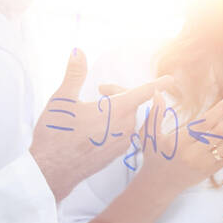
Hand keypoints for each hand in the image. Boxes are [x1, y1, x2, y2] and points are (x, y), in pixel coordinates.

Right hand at [29, 49, 174, 200]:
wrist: (51, 171)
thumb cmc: (55, 134)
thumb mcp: (62, 100)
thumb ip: (74, 74)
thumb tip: (78, 51)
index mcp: (116, 111)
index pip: (143, 93)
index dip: (157, 84)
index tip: (170, 79)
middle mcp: (125, 127)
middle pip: (132, 103)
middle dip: (118, 92)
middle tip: (99, 88)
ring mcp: (123, 142)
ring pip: (128, 118)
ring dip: (117, 108)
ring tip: (95, 108)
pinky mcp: (118, 154)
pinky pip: (124, 132)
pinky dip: (115, 124)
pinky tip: (96, 126)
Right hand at [137, 93, 222, 193]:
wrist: (158, 185)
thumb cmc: (154, 157)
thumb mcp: (149, 136)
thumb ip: (154, 113)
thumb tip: (157, 91)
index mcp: (179, 142)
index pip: (205, 124)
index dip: (221, 110)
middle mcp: (193, 154)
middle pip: (221, 133)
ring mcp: (205, 163)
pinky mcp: (212, 170)